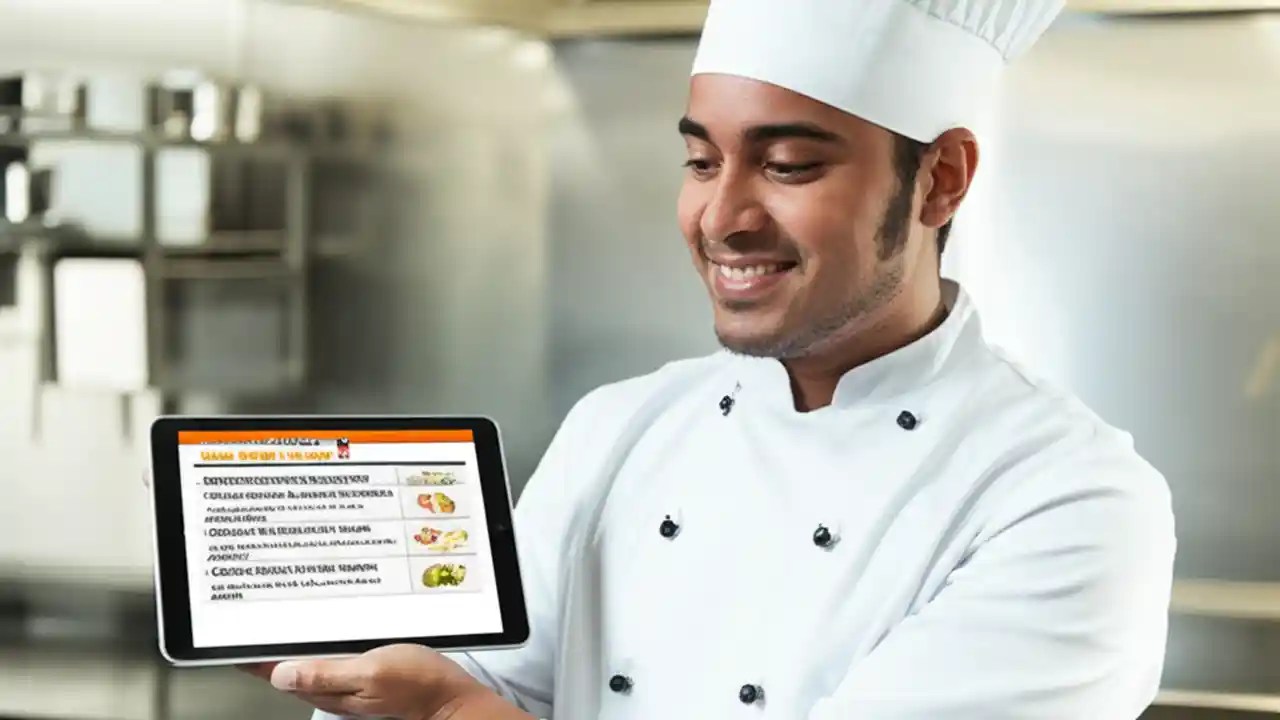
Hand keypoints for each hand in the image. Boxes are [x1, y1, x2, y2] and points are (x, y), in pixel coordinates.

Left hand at [240, 644, 510, 719]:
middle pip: (287, 669)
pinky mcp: (364, 675)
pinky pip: (330, 660)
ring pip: (307, 663)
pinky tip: (319, 632)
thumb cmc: (418, 685)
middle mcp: (333, 688)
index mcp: (329, 688)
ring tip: (272, 622)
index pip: (277, 673)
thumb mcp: (371, 673)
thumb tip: (283, 673)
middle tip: (248, 620)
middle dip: (267, 647)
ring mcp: (349, 683)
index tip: (232, 639)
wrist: (451, 698)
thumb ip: (328, 673)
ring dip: (290, 644)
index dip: (253, 658)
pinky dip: (317, 646)